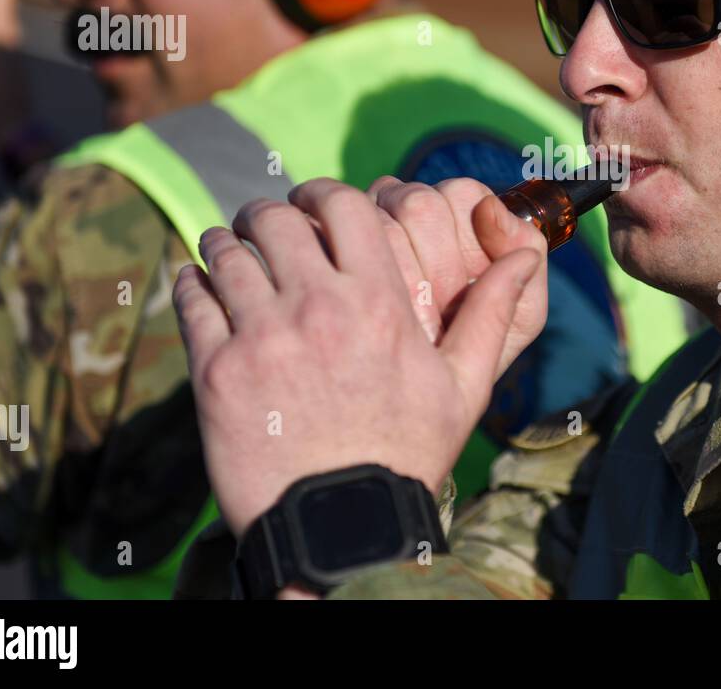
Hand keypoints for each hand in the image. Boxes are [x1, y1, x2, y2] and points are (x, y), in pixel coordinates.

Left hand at [172, 176, 547, 540]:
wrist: (342, 528)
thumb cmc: (406, 456)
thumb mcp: (463, 386)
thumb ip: (491, 313)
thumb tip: (528, 258)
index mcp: (378, 302)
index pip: (341, 205)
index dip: (321, 193)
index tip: (311, 203)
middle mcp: (317, 308)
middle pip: (275, 220)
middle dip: (265, 214)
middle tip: (261, 225)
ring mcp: (262, 338)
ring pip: (226, 254)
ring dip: (225, 244)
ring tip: (227, 252)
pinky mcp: (217, 371)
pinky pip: (192, 299)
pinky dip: (192, 282)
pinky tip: (200, 285)